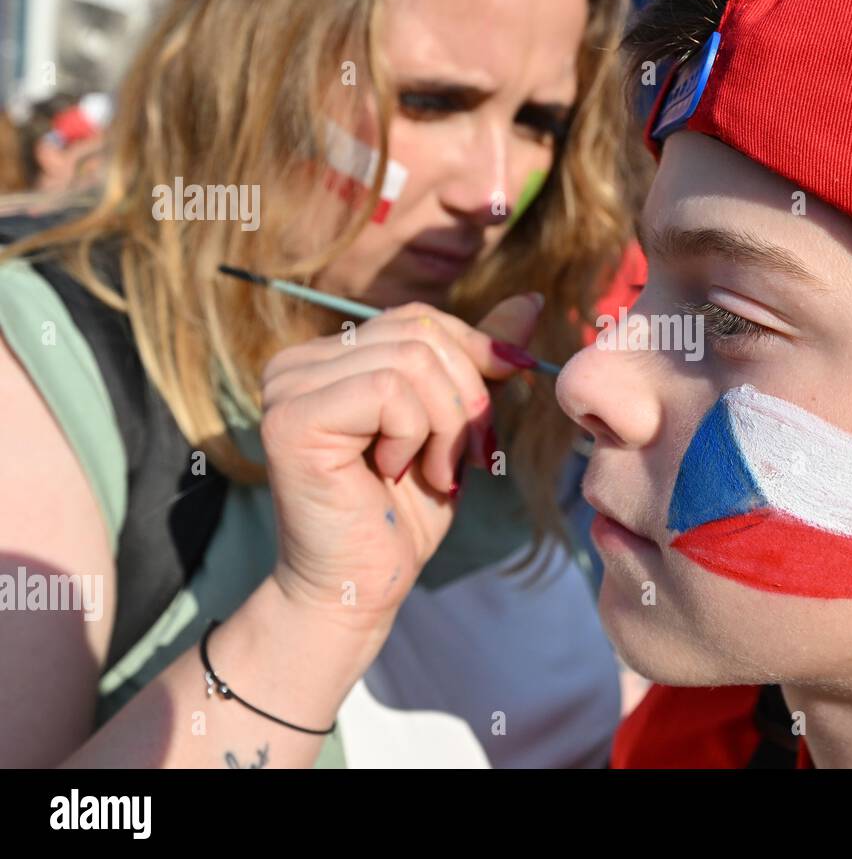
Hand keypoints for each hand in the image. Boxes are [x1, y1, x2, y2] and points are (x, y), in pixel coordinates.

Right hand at [259, 293, 543, 631]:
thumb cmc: (407, 511)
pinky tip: (398, 472)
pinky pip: (388, 390)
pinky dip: (415, 435)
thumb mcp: (458, 422)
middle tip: (466, 457)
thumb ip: (480, 362)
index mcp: (330, 356)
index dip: (473, 356)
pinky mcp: (292, 418)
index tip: (491, 417)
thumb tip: (530, 301)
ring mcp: (287, 386)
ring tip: (434, 470)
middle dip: (467, 398)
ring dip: (446, 425)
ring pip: (412, 361)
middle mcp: (298, 362)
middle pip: (420, 332)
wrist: (363, 585)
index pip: (420, 318)